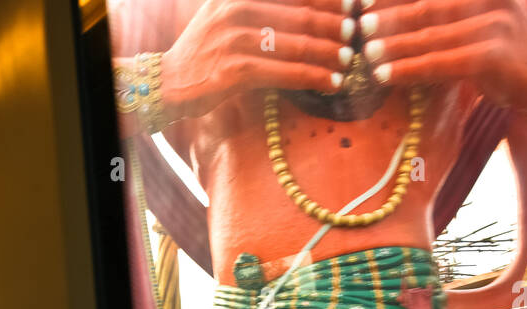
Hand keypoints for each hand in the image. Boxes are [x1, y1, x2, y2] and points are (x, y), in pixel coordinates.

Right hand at [160, 1, 348, 122]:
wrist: (169, 81)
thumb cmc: (206, 49)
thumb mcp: (227, 11)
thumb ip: (261, 4)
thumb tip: (308, 10)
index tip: (355, 4)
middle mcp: (237, 9)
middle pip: (302, 14)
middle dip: (335, 25)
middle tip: (357, 33)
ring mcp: (235, 40)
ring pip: (298, 44)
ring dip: (330, 53)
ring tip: (350, 60)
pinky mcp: (235, 71)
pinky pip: (286, 73)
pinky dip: (314, 78)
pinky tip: (332, 82)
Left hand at [353, 0, 526, 112]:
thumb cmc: (505, 53)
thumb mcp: (476, 23)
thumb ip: (444, 17)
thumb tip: (395, 23)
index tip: (363, 2)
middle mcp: (487, 0)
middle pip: (426, 7)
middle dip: (388, 17)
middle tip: (356, 25)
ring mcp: (492, 25)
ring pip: (430, 36)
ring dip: (393, 46)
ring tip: (363, 53)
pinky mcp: (491, 55)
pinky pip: (440, 63)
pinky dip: (409, 69)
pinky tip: (385, 75)